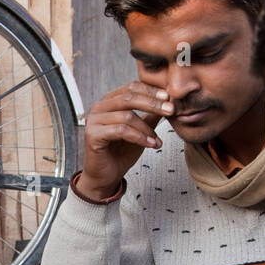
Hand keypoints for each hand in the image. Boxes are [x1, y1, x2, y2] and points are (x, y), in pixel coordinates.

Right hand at [77, 81, 174, 200]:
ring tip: (157, 139)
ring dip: (147, 128)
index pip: (131, 87)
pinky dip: (139, 137)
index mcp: (109, 102)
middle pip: (129, 97)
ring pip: (127, 115)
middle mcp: (99, 107)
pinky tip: (150, 144)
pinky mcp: (93, 135)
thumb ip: (151, 116)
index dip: (151, 91)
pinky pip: (121, 131)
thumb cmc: (121, 153)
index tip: (169, 97)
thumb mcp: (141, 131)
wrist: (106, 176)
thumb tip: (169, 102)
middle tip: (171, 110)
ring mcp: (94, 120)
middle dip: (153, 104)